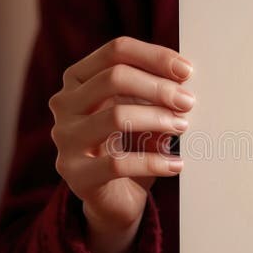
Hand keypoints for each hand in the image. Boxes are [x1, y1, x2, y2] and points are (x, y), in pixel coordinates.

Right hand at [48, 36, 193, 252]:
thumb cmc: (131, 147)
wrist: (113, 200)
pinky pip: (118, 163)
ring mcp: (65, 140)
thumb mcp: (143, 113)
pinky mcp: (76, 174)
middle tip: (188, 101)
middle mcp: (64, 105)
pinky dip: (154, 162)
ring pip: (115, 116)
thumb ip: (155, 94)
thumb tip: (183, 79)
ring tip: (183, 126)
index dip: (154, 56)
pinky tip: (177, 164)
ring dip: (157, 118)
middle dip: (158, 87)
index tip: (186, 70)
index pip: (115, 51)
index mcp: (78, 80)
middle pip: (114, 77)